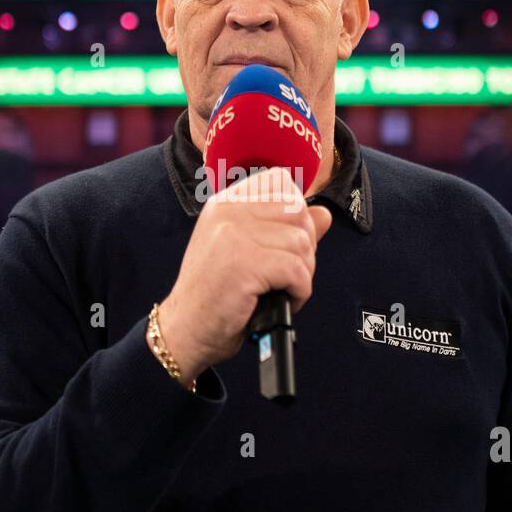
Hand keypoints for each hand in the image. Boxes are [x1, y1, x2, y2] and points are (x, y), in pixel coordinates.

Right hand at [157, 166, 333, 380]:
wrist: (187, 329)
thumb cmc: (217, 294)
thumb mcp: (248, 252)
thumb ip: (285, 229)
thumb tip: (324, 214)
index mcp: (226, 203)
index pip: (281, 182)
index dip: (296, 213)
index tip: (284, 243)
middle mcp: (227, 212)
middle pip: (298, 212)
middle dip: (305, 247)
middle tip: (286, 274)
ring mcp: (233, 235)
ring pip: (301, 243)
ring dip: (303, 274)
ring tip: (280, 289)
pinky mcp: (243, 263)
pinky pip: (297, 270)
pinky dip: (299, 292)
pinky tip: (282, 301)